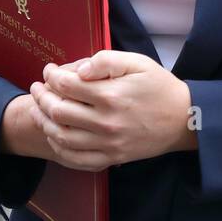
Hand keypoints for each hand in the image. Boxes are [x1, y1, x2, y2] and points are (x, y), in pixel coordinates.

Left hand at [27, 51, 195, 171]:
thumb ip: (106, 60)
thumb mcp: (138, 62)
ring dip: (43, 121)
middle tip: (37, 87)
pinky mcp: (111, 158)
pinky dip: (58, 147)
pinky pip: (75, 159)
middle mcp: (106, 122)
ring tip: (38, 109)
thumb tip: (79, 70)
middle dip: (41, 97)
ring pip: (61, 137)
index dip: (51, 76)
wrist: (184, 120)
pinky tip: (53, 134)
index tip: (49, 71)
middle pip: (58, 111)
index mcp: (112, 95)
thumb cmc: (159, 87)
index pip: (66, 85)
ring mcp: (107, 144)